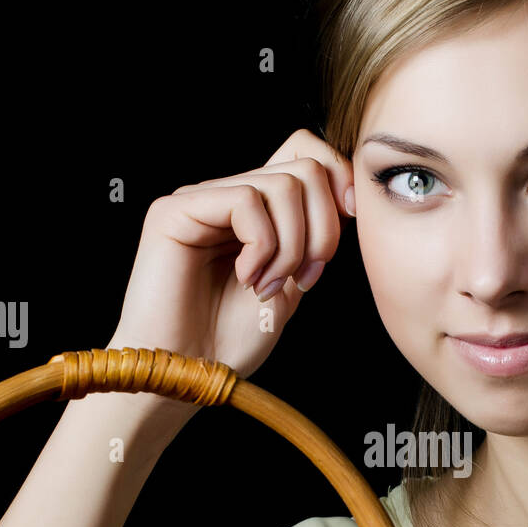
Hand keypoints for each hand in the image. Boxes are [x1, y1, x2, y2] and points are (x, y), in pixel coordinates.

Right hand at [108, 129, 354, 378]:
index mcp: (255, 212)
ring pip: (283, 184)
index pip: (305, 153)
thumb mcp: (291, 286)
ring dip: (293, 245)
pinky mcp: (175, 210)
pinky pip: (246, 201)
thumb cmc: (229, 341)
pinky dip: (262, 245)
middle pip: (305, 167)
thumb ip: (312, 242)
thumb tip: (346, 201)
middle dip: (323, 228)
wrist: (187, 374)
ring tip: (270, 287)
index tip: (352, 223)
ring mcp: (201, 200)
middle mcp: (226, 196)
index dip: (338, 177)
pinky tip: (247, 278)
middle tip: (304, 279)